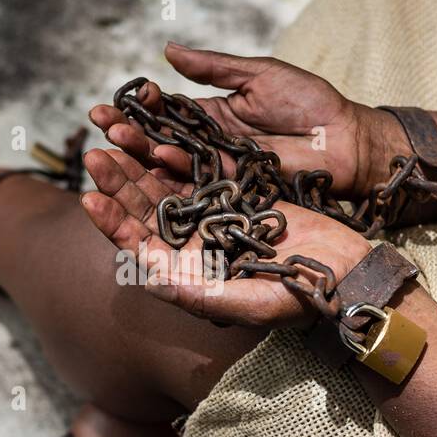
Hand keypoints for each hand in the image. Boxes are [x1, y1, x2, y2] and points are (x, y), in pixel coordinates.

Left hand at [81, 147, 372, 326]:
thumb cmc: (299, 297)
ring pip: (166, 189)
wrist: (346, 271)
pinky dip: (177, 155)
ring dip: (139, 166)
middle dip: (118, 186)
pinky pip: (197, 173)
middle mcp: (193, 249)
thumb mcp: (250, 302)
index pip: (139, 248)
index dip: (113, 224)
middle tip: (94, 156)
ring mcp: (211, 221)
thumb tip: (152, 278)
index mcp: (188, 275)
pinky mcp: (233, 198)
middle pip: (145, 213)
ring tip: (114, 138)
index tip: (90, 198)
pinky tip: (156, 135)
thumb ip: (202, 294)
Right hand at [88, 43, 406, 198]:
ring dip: (143, 155)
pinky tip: (154, 165)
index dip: (139, 106)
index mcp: (211, 114)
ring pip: (172, 165)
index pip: (165, 110)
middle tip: (100, 124)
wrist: (347, 140)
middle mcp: (208, 144)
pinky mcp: (235, 191)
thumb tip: (167, 50)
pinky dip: (176, 176)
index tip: (112, 100)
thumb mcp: (259, 74)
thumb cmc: (310, 103)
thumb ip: (214, 67)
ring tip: (115, 144)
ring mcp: (220, 169)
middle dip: (129, 133)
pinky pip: (200, 185)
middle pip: (160, 140)